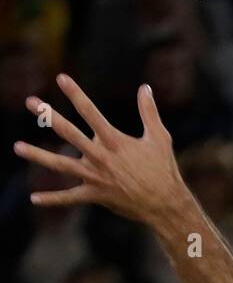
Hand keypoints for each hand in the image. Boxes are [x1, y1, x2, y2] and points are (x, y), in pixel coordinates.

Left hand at [14, 74, 186, 224]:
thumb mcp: (159, 138)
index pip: (90, 112)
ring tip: (17, 146)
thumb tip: (145, 87)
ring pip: (61, 165)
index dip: (75, 94)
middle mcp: (100, 157)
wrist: (165, 204)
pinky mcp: (96, 195)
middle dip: (48, 116)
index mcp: (114, 141)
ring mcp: (96, 177)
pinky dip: (52, 198)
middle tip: (30, 102)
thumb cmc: (164, 170)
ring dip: (38, 156)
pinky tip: (34, 198)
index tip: (61, 78)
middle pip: (69, 133)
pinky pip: (70, 197)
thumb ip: (149, 112)